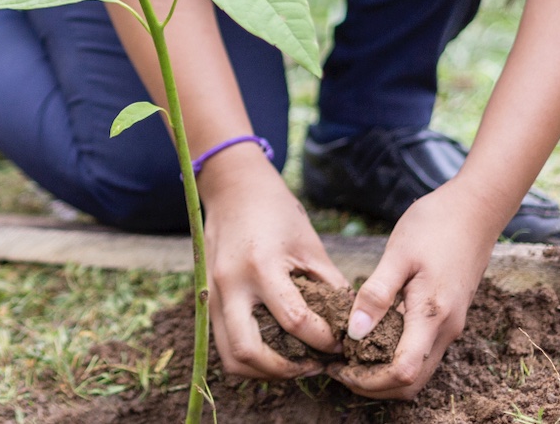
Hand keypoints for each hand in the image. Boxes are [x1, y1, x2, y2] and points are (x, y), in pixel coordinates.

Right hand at [198, 147, 349, 380]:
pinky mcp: (207, 299)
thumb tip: (352, 325)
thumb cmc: (276, 211)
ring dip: (264, 371)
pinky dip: (249, 358)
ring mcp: (212, 294)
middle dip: (286, 370)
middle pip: (250, 352)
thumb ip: (329, 286)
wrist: (232, 188)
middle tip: (314, 365)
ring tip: (294, 364)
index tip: (341, 343)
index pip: (295, 321)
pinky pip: (223, 344)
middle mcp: (230, 285)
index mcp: (260, 266)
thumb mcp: (310, 245)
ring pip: (230, 357)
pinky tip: (274, 351)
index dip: (324, 340)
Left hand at [330, 180, 499, 399]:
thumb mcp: (397, 254)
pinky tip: (373, 340)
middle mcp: (446, 330)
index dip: (368, 381)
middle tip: (338, 369)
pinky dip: (397, 358)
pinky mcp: (450, 317)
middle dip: (373, 385)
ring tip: (350, 358)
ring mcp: (451, 326)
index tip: (338, 367)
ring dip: (385, 375)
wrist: (476, 209)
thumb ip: (376, 294)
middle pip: (411, 383)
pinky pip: (423, 352)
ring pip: (419, 371)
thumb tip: (354, 334)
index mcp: (432, 316)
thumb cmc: (435, 225)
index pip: (402, 373)